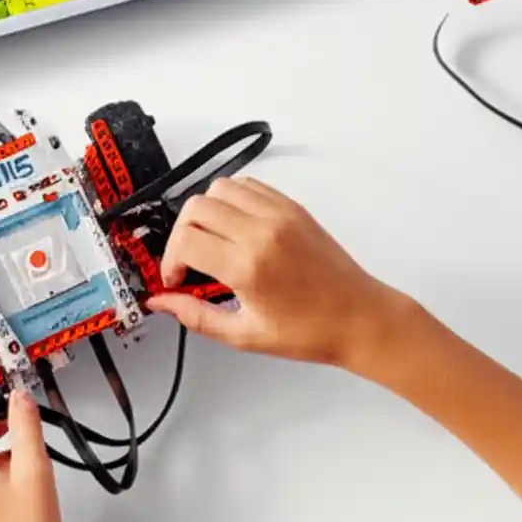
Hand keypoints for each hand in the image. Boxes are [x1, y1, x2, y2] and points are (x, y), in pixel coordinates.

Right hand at [149, 177, 413, 370]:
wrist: (360, 318)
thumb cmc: (311, 330)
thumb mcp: (244, 335)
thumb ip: (196, 316)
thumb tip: (162, 302)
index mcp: (249, 266)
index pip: (186, 240)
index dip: (170, 261)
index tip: (176, 278)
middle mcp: (263, 232)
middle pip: (196, 207)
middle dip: (181, 234)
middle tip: (189, 261)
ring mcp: (280, 215)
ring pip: (219, 188)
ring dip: (205, 213)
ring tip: (211, 242)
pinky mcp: (293, 208)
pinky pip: (249, 186)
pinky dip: (231, 201)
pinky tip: (234, 229)